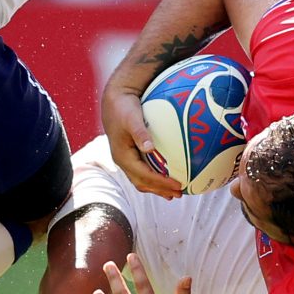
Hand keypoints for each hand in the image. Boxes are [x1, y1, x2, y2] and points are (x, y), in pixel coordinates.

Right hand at [101, 83, 181, 199]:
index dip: (161, 183)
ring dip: (157, 187)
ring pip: (141, 179)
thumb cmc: (124, 108)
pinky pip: (142, 171)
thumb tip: (149, 148)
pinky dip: (153, 178)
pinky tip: (165, 176)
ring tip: (173, 192)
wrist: (114, 100)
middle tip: (179, 193)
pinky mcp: (129, 154)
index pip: (144, 176)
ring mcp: (125, 159)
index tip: (178, 185)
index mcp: (122, 156)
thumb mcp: (132, 118)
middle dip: (160, 189)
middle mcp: (122, 161)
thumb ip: (140, 133)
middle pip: (142, 182)